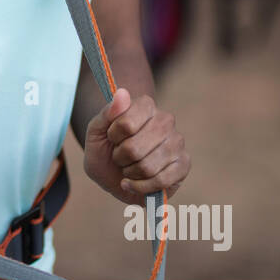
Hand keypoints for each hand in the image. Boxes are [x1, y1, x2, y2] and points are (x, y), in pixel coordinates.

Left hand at [83, 87, 189, 204]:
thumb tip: (122, 93)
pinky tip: (133, 182)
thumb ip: (106, 113)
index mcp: (145, 105)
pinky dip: (140, 186)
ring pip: (148, 166)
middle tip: (119, 156)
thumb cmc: (105, 150)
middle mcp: (166, 120)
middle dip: (120, 158)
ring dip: (130, 173)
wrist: (114, 174)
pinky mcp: (184, 165)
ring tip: (128, 168)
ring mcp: (177, 142)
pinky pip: (161, 180)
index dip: (113, 136)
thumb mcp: (96, 132)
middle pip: (135, 148)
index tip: (112, 137)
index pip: (126, 123)